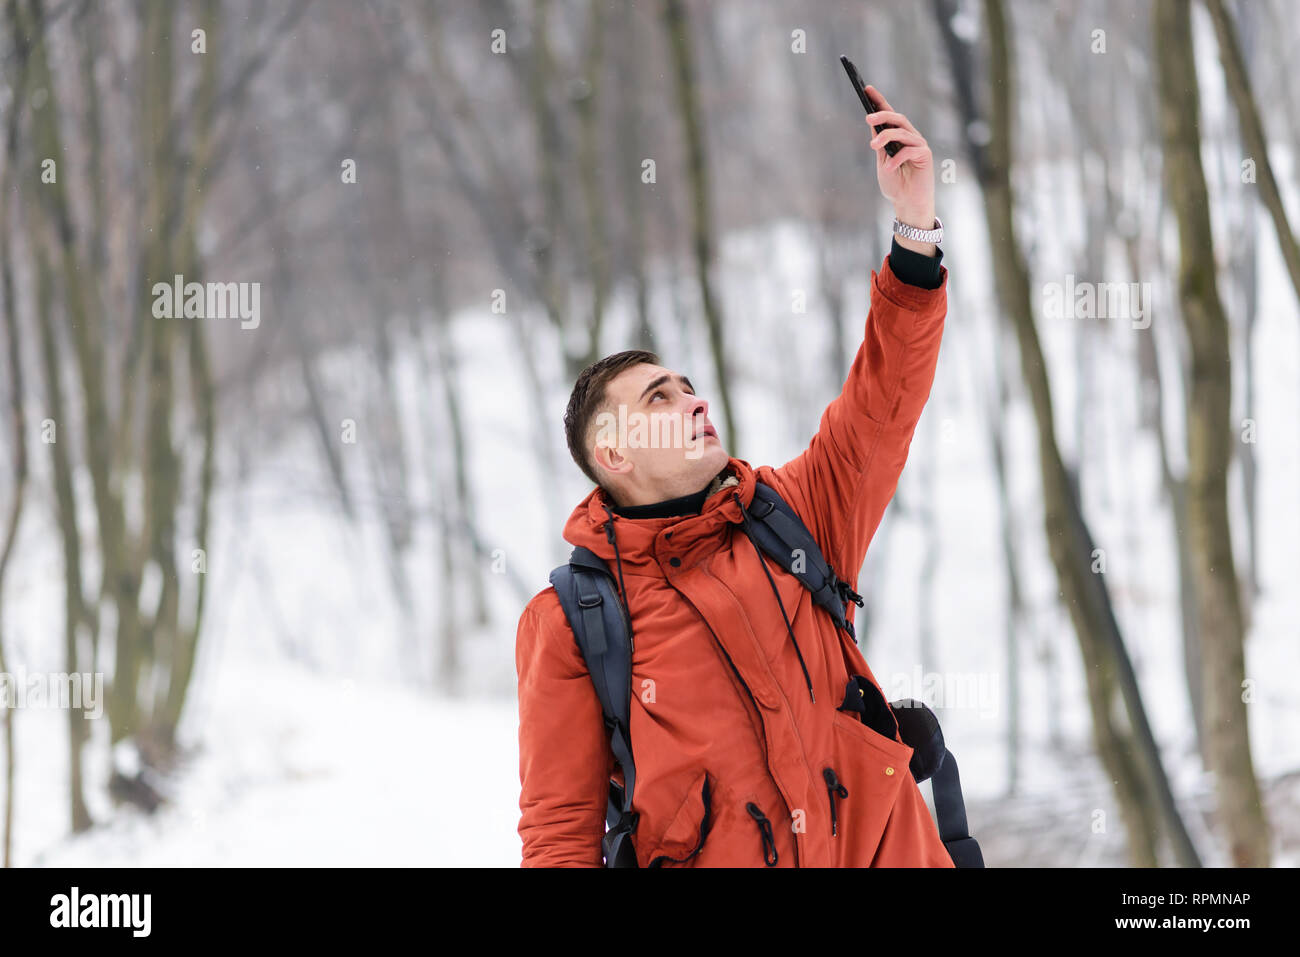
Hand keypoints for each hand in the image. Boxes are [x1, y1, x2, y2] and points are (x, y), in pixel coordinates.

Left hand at [863, 86, 935, 253]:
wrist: (907, 203)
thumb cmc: (895, 184)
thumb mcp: (882, 161)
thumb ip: (880, 143)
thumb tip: (873, 123)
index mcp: (898, 137)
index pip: (889, 115)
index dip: (879, 101)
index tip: (866, 88)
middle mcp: (910, 137)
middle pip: (897, 119)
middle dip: (882, 115)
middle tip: (868, 118)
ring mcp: (919, 144)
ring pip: (902, 132)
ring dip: (885, 137)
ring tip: (873, 146)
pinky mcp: (925, 155)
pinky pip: (909, 150)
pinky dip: (896, 159)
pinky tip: (890, 168)